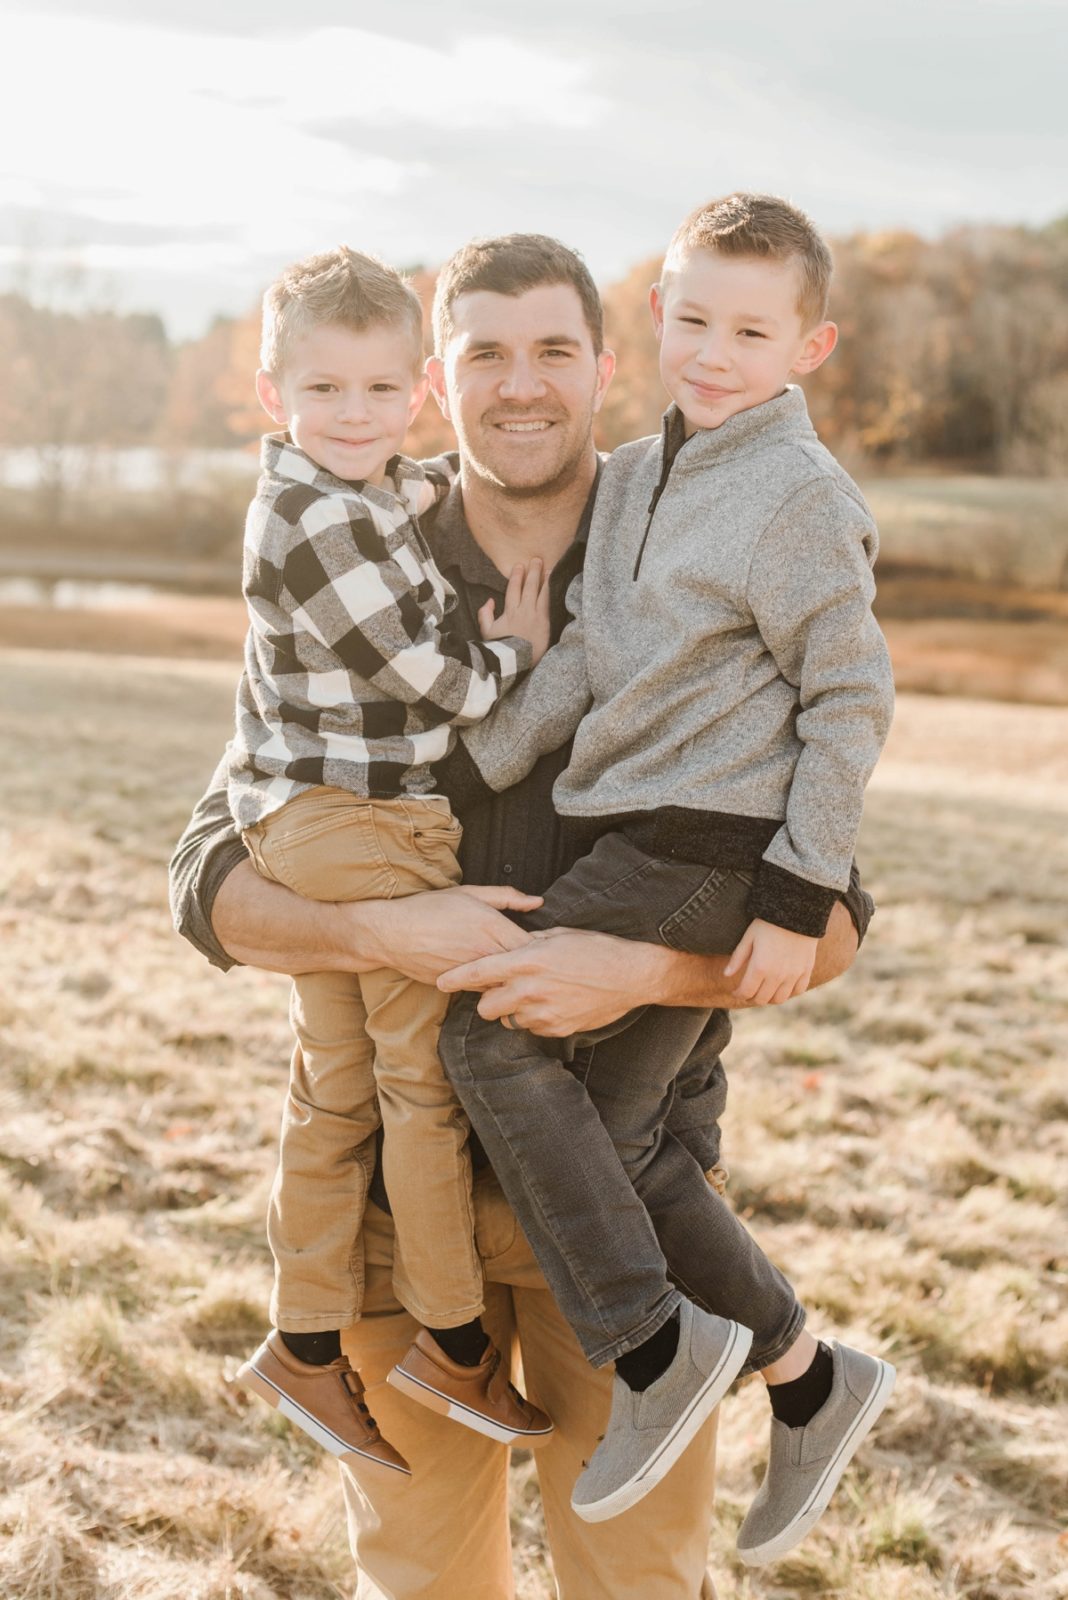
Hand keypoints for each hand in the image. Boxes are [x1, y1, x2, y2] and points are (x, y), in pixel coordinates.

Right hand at [364, 884, 539, 983]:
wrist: (392, 934)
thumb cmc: (430, 909)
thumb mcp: (469, 893)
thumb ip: (507, 897)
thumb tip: (537, 901)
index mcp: (492, 927)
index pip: (533, 946)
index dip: (545, 949)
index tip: (548, 947)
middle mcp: (485, 952)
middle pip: (523, 969)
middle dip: (533, 968)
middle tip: (541, 965)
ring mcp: (472, 973)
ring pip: (505, 983)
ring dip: (512, 979)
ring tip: (520, 974)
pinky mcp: (459, 987)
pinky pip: (484, 990)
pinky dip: (492, 986)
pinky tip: (493, 978)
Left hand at [438, 926, 654, 1034]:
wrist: (630, 975)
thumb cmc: (595, 948)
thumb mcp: (558, 935)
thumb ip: (527, 944)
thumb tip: (508, 948)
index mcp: (527, 961)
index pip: (479, 972)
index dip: (455, 979)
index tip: (440, 982)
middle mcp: (530, 989)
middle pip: (486, 1006)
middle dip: (488, 1000)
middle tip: (500, 990)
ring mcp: (544, 1013)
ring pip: (509, 1020)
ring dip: (514, 1010)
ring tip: (535, 995)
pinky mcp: (557, 1028)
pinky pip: (532, 1028)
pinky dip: (535, 1019)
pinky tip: (553, 1004)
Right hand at [478, 560, 551, 663]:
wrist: (515, 663)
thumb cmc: (500, 649)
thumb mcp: (486, 632)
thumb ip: (485, 615)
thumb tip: (490, 600)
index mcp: (509, 612)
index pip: (513, 589)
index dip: (516, 576)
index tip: (519, 565)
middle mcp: (523, 611)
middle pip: (528, 587)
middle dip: (531, 572)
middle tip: (536, 559)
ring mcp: (535, 616)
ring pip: (540, 592)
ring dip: (543, 579)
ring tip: (546, 567)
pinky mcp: (545, 623)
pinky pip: (548, 603)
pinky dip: (550, 592)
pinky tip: (552, 583)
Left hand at [723, 918, 818, 1005]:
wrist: (796, 912)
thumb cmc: (768, 923)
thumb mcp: (749, 937)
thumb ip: (737, 958)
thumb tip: (726, 975)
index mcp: (759, 967)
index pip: (746, 992)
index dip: (738, 994)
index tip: (736, 991)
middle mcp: (777, 975)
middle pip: (762, 999)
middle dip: (752, 997)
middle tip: (748, 991)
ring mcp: (793, 975)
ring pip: (779, 999)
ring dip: (770, 998)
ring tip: (764, 990)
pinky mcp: (806, 970)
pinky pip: (798, 990)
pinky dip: (789, 992)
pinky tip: (782, 986)